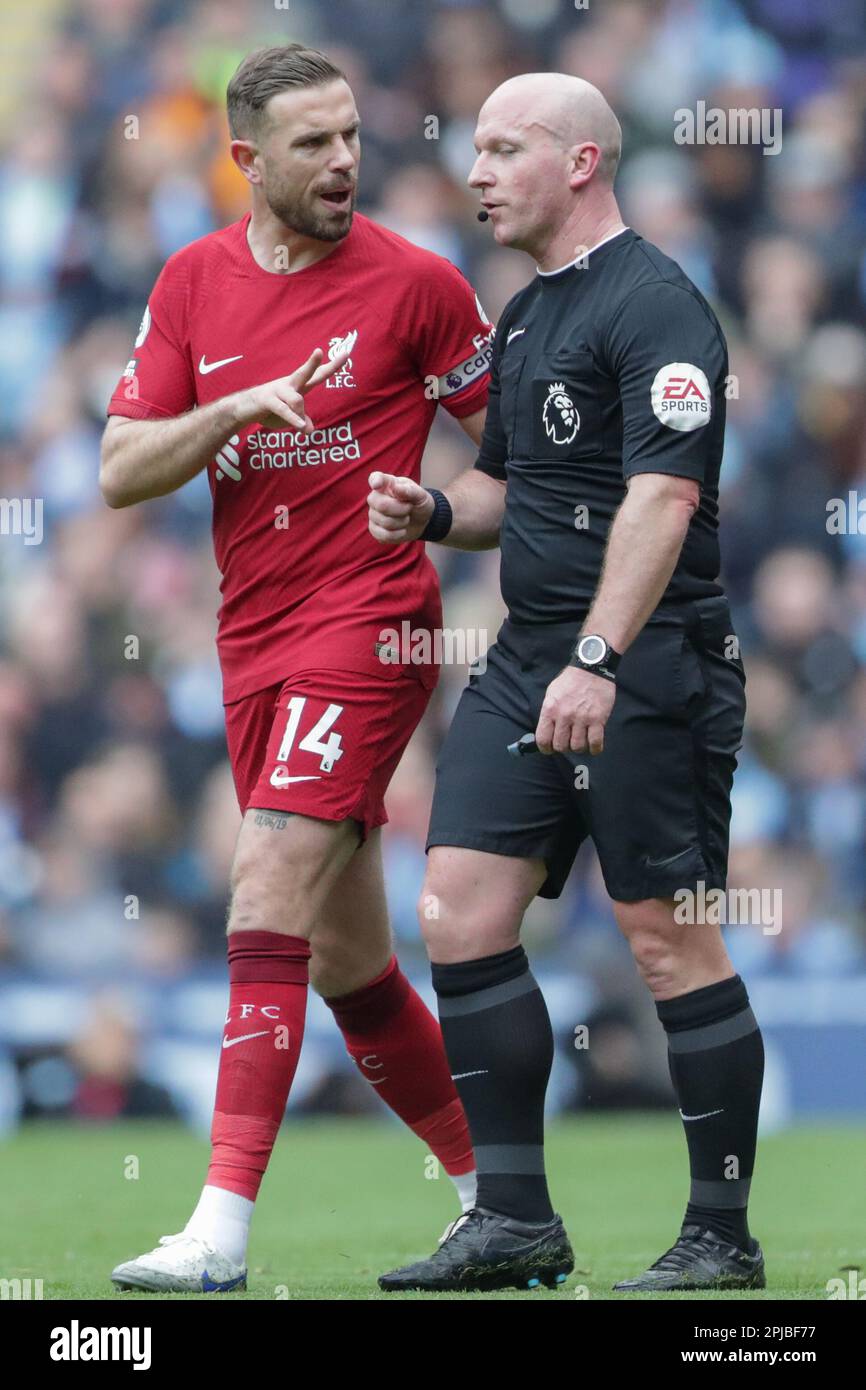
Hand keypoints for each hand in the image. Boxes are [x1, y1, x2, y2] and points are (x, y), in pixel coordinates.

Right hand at [233, 348, 349, 433]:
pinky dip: (294, 419)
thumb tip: (310, 430)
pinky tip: (302, 428)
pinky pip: (284, 410)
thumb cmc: (268, 410)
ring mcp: (277, 391)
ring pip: (296, 399)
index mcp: (297, 386)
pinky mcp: (267, 400)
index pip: (317, 374)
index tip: (346, 354)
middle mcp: (289, 385)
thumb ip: (301, 420)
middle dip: (313, 363)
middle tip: (320, 351)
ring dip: (300, 415)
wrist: (241, 410)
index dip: (332, 366)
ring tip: (302, 428)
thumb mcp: (289, 417)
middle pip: (305, 373)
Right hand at [367, 471, 434, 543]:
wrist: (421, 520)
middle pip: (381, 505)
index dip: (375, 481)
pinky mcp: (375, 529)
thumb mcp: (421, 495)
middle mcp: (375, 497)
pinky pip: (383, 535)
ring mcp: (373, 514)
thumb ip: (410, 490)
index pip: (376, 478)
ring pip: (384, 522)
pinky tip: (401, 530)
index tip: (377, 485)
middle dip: (401, 510)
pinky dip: (397, 535)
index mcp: (386, 483)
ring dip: (402, 523)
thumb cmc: (419, 502)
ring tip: (406, 518)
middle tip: (409, 508)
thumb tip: (397, 488)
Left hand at [535, 666, 615, 754]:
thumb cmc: (570, 681)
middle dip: (563, 747)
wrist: (591, 668)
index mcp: (550, 709)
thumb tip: (546, 732)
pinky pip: (595, 742)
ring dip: (579, 748)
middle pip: (560, 746)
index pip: (543, 739)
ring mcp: (582, 718)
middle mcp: (564, 716)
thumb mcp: (552, 694)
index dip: (546, 749)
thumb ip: (548, 713)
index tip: (550, 749)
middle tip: (568, 742)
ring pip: (577, 747)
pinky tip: (594, 746)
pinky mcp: (598, 719)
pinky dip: (595, 749)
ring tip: (581, 741)